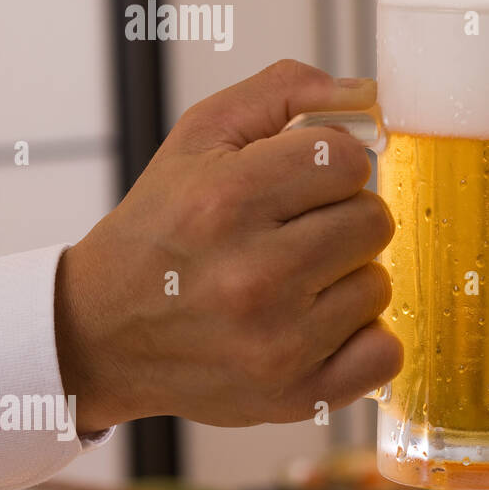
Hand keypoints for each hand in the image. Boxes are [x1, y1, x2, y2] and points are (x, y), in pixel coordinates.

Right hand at [55, 60, 402, 432]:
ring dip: (348, 279)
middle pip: (374, 221)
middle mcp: (252, 276)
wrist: (102, 332)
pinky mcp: (296, 396)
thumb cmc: (164, 228)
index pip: (348, 160)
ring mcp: (277, 343)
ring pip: (380, 284)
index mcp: (227, 200)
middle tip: (298, 235)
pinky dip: (363, 340)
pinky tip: (318, 327)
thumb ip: (286, 93)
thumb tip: (369, 96)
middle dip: (344, 219)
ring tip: (296, 283)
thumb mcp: (202, 137)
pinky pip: (386, 353)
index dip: (332, 166)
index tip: (301, 184)